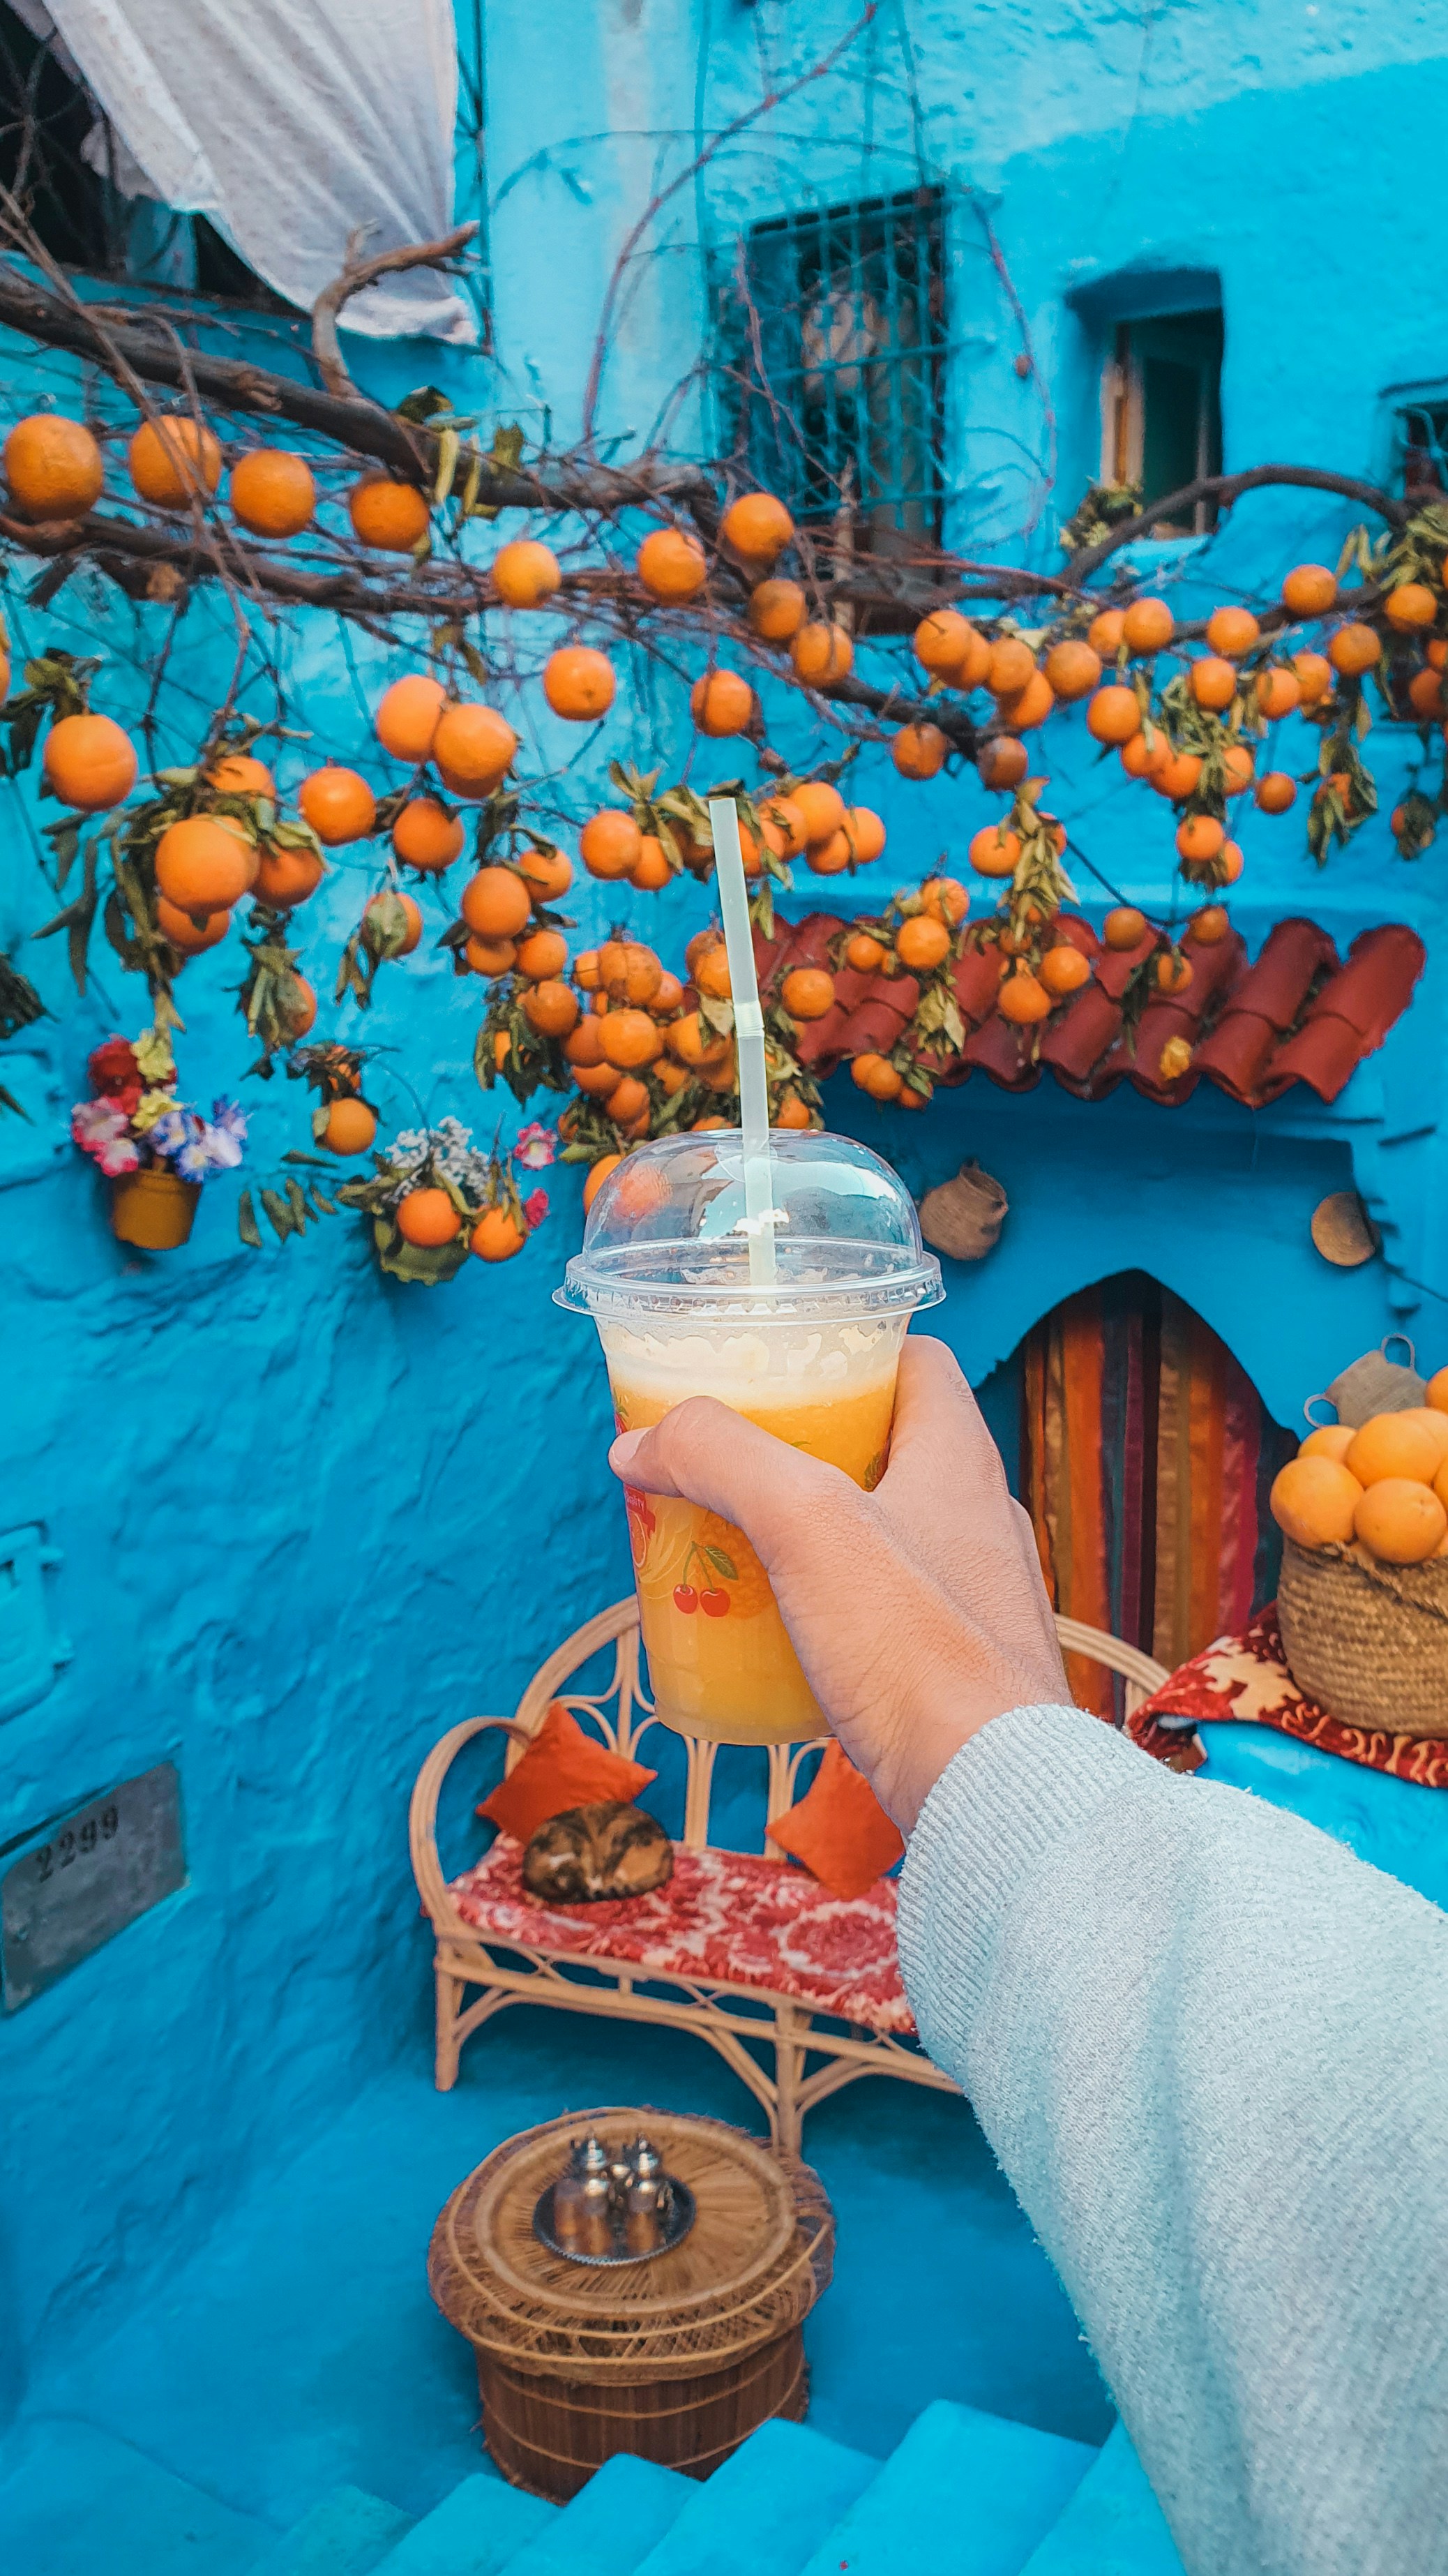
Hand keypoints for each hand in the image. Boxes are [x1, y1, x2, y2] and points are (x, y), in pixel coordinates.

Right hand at [608, 1335, 1066, 1831]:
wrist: (992, 1796)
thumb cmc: (917, 1651)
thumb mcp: (804, 1525)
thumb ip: (721, 1461)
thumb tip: (639, 1442)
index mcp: (959, 1460)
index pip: (913, 1362)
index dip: (846, 1349)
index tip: (772, 1367)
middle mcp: (978, 1520)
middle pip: (882, 1449)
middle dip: (798, 1452)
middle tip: (723, 1467)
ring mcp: (971, 1599)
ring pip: (879, 1536)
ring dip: (807, 1535)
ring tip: (732, 1550)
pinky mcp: (954, 1670)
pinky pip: (882, 1615)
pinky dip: (826, 1611)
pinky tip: (774, 1637)